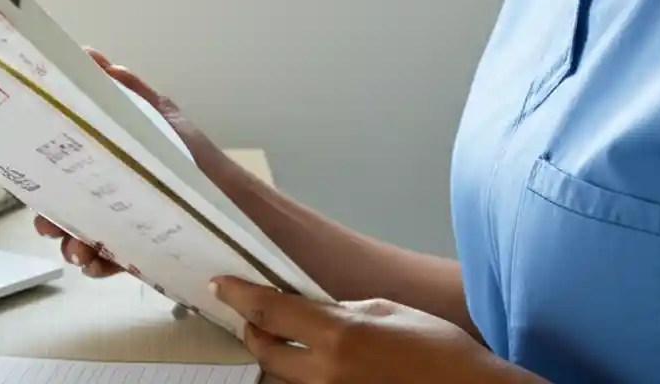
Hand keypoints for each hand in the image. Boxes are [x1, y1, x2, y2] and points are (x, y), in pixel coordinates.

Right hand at [32, 47, 218, 278]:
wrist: (238, 211)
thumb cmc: (197, 161)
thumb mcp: (165, 122)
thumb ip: (132, 94)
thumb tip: (94, 58)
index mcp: (111, 158)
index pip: (66, 161)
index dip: (43, 170)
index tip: (30, 178)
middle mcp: (110, 190)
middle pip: (65, 203)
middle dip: (51, 216)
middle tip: (49, 224)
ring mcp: (120, 223)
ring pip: (79, 235)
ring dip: (70, 244)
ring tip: (77, 250)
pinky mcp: (134, 253)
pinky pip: (104, 261)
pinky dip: (96, 264)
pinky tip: (96, 264)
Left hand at [212, 277, 541, 383]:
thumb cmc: (439, 350)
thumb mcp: (388, 311)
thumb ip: (342, 309)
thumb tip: (313, 309)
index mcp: (339, 335)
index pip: (270, 310)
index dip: (239, 294)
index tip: (220, 284)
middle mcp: (326, 373)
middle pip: (264, 350)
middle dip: (252, 328)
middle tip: (251, 314)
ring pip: (281, 376)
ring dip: (275, 356)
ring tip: (278, 338)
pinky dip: (299, 375)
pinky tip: (310, 362)